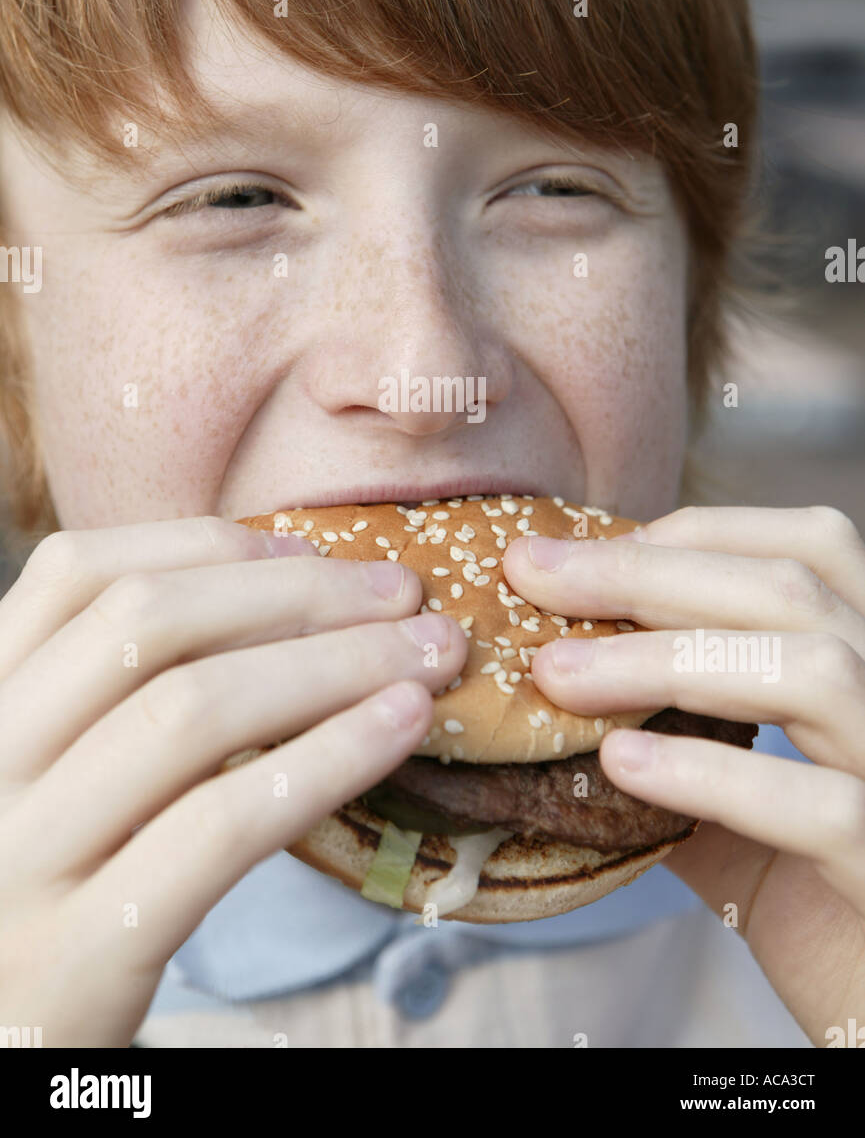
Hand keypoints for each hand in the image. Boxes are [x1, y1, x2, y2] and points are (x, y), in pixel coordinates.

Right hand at [0, 516, 466, 1046]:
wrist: (6, 1052)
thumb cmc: (56, 890)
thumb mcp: (57, 771)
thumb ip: (122, 690)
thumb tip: (288, 582)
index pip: (78, 573)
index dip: (206, 545)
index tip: (310, 548)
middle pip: (147, 625)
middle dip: (297, 593)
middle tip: (405, 591)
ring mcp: (21, 859)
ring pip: (192, 711)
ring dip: (336, 666)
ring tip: (429, 657)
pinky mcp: (81, 952)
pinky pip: (223, 827)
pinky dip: (328, 760)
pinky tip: (400, 729)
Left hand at [504, 505, 864, 1047]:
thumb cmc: (825, 902)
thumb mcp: (746, 806)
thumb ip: (680, 740)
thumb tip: (558, 681)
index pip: (809, 547)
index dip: (689, 535)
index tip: (570, 554)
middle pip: (794, 589)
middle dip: (647, 573)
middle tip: (529, 575)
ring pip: (813, 669)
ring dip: (665, 659)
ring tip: (556, 673)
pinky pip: (820, 805)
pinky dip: (711, 772)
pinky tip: (621, 762)